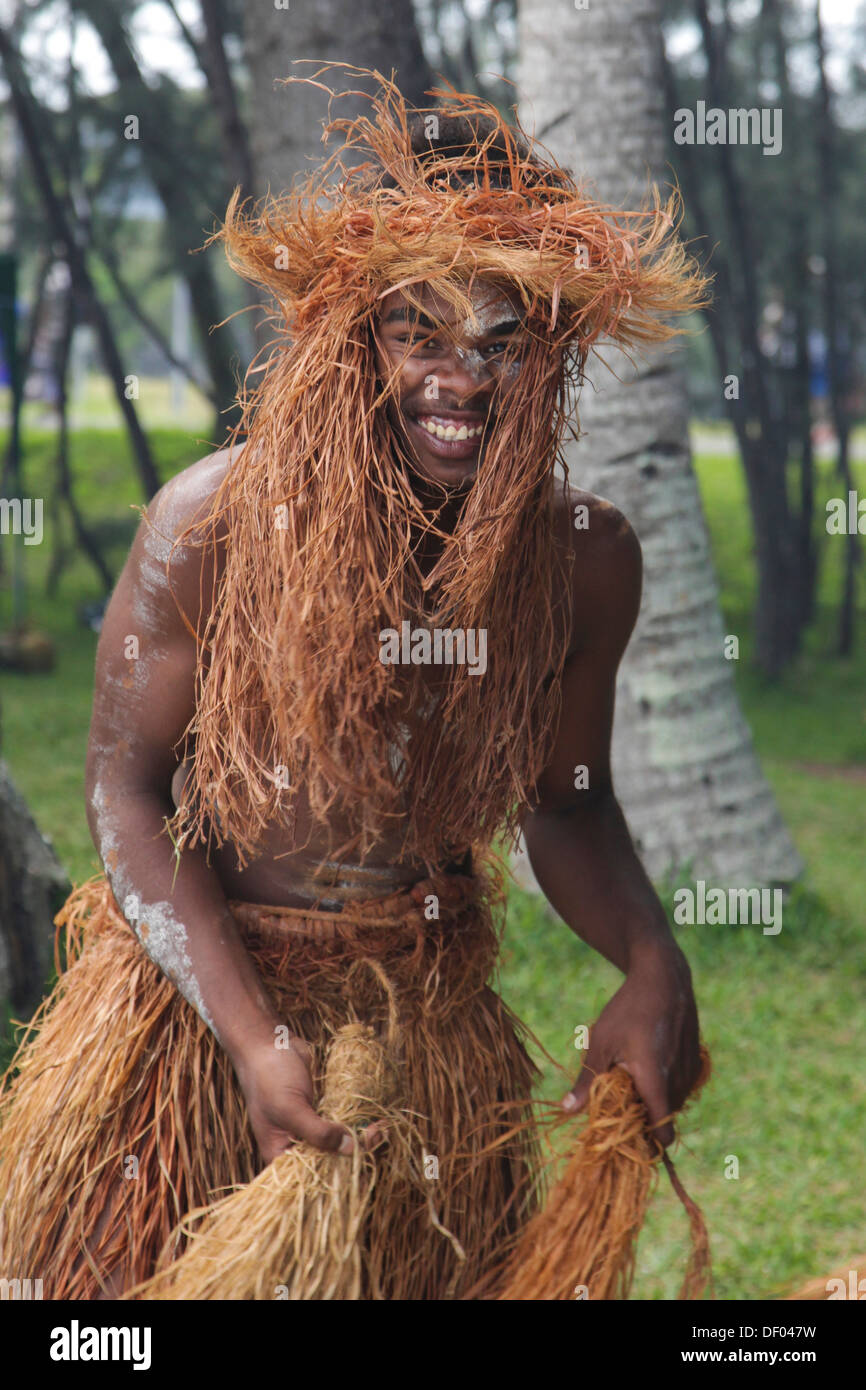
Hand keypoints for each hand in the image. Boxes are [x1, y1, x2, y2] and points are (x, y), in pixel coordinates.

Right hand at [235, 1036, 382, 1165]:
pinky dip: (356, 1122)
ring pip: (338, 1142)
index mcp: (280, 1153)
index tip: (362, 1165)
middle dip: (353, 1153)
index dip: (335, 1176)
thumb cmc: (269, 1077)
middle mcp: (295, 1145)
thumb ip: (318, 1132)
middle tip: (376, 1136)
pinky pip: (341, 1123)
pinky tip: (373, 1120)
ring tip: (380, 1128)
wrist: (268, 1043)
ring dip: (359, 1137)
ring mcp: (309, 1128)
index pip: (309, 1178)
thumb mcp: (290, 1108)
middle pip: (328, 1160)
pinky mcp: (320, 1111)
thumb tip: (350, 1150)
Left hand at [562, 942, 700, 1147]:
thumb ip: (587, 1081)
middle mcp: (679, 1081)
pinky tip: (649, 1064)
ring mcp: (691, 1071)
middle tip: (622, 1101)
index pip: (662, 1132)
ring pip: (675, 1102)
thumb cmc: (627, 1009)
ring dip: (657, 1100)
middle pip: (666, 1119)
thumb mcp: (600, 1043)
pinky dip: (667, 1084)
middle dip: (646, 1118)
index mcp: (655, 1081)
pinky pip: (682, 1086)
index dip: (648, 1143)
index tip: (629, 1139)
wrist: (663, 978)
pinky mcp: (696, 1061)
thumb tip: (567, 1111)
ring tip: (633, 1078)